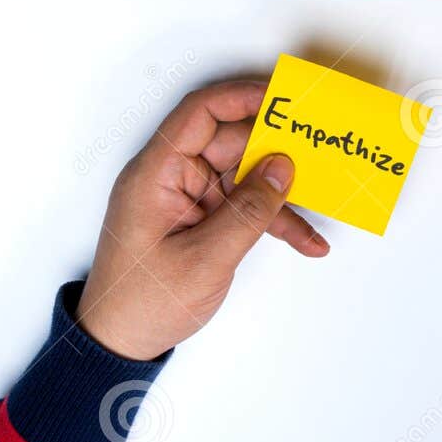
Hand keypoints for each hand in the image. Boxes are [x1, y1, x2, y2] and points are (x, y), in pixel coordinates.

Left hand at [75, 80, 328, 360]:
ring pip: (245, 175)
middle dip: (276, 146)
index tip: (284, 97)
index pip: (200, 114)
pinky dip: (275, 221)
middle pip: (231, 142)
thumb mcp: (204, 259)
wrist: (118, 344)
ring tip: (323, 193)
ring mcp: (189, 198)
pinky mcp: (203, 219)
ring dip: (282, 192)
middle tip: (320, 146)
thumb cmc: (143, 303)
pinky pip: (245, 207)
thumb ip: (248, 210)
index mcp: (157, 174)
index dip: (241, 97)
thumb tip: (283, 167)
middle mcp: (172, 177)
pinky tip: (306, 240)